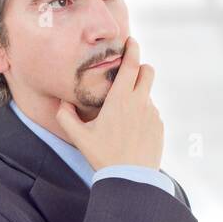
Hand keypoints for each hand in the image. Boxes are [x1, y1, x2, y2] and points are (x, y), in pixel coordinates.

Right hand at [54, 38, 163, 171]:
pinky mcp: (160, 127)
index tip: (131, 41)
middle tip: (130, 72)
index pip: (132, 65)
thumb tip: (63, 101)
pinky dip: (143, 114)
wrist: (131, 180)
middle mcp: (140, 103)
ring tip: (124, 116)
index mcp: (120, 99)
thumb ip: (66, 115)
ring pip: (148, 95)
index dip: (133, 49)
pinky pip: (152, 113)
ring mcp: (153, 115)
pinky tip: (132, 131)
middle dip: (141, 67)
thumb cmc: (103, 157)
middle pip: (148, 72)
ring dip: (138, 96)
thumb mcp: (79, 136)